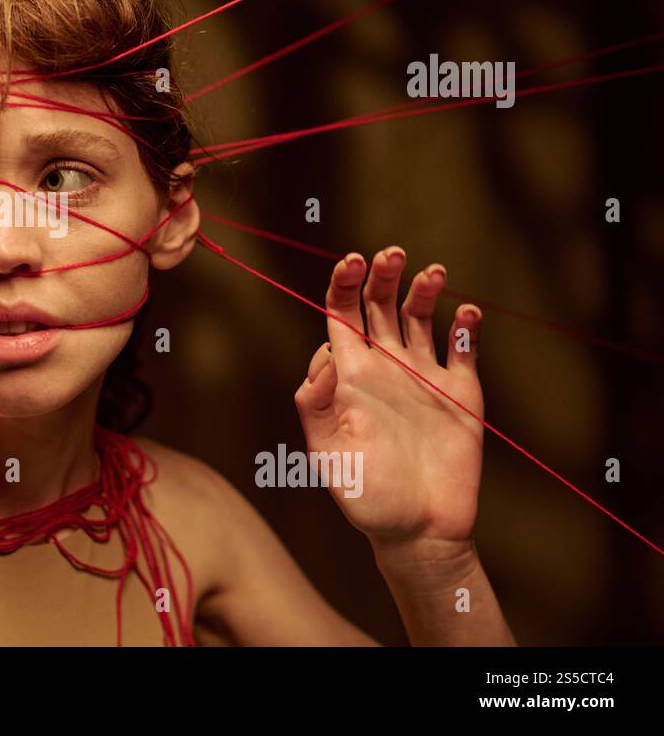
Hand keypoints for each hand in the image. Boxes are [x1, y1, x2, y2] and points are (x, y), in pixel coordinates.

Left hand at [292, 247, 483, 550]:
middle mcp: (385, 366)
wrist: (418, 531)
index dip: (344, 282)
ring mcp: (424, 376)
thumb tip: (324, 356)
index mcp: (350, 372)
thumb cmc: (364, 495)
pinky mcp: (461, 393)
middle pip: (379, 303)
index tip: (352, 262)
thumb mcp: (327, 451)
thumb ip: (317, 403)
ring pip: (421, 316)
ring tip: (432, 272)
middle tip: (391, 253)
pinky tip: (467, 314)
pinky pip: (464, 348)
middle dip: (382, 273)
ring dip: (424, 289)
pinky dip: (467, 326)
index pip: (341, 312)